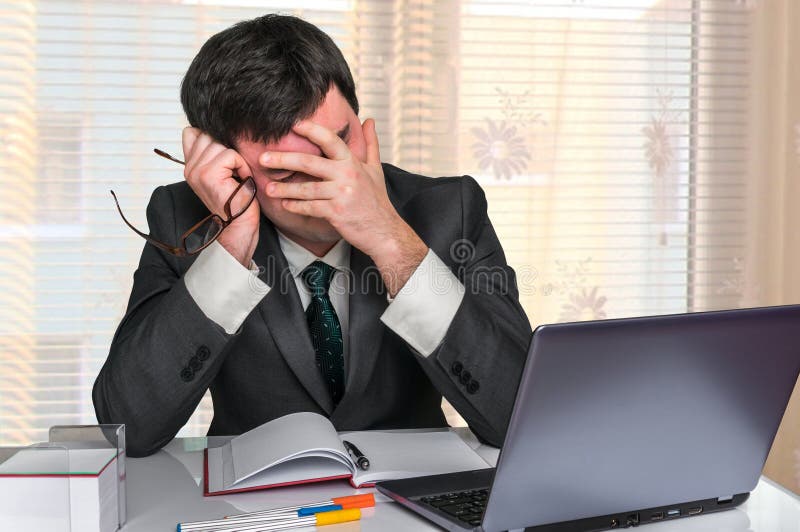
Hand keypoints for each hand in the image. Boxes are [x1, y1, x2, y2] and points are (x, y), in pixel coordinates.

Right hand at [182, 127, 259, 266]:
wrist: (239, 225)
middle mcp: (189, 168)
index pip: (192, 133)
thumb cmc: (237, 199)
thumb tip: (214, 129)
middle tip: (233, 172)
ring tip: (237, 176)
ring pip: (219, 144)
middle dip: (227, 150)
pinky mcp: (208, 175)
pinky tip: (241, 180)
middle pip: (208, 135)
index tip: (224, 160)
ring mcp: (196, 171)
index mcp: (189, 166)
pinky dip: (241, 166)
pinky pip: (230, 155)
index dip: (212, 140)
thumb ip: (212, 153)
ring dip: (235, 159)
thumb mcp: (222, 172)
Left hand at [261, 119, 427, 295]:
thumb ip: (370, 143)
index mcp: (352, 162)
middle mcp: (346, 175)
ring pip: (306, 188)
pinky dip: (296, 207)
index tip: (293, 125)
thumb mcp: (375, 169)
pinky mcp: (336, 212)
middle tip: (263, 158)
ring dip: (284, 189)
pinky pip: (310, 208)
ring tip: (269, 189)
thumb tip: (369, 120)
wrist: (384, 230)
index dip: (311, 130)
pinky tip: (285, 206)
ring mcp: (341, 194)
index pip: (329, 140)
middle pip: (309, 162)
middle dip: (283, 159)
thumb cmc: (377, 200)